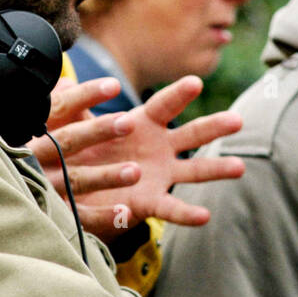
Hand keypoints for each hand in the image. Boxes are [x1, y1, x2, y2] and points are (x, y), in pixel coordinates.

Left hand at [29, 76, 245, 242]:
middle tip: (238, 120)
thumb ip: (70, 105)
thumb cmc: (78, 148)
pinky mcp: (150, 201)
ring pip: (193, 170)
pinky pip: (171, 208)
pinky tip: (205, 216)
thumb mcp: (72, 125)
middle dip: (214, 127)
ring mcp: (159, 175)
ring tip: (239, 167)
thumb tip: (57, 81)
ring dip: (216, 168)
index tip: (196, 82)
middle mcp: (158, 147)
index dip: (178, 94)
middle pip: (191, 134)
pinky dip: (186, 213)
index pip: (164, 104)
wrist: (74, 187)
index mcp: (142, 122)